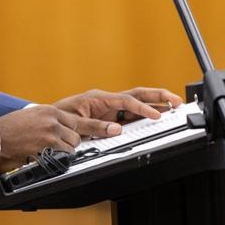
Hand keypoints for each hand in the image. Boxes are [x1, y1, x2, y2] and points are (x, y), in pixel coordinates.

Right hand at [0, 104, 116, 171]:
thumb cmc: (8, 129)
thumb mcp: (32, 117)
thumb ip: (49, 120)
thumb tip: (61, 128)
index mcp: (50, 111)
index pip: (79, 120)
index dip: (96, 127)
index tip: (115, 129)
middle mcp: (53, 121)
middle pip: (77, 136)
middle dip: (70, 143)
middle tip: (58, 146)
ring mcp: (50, 135)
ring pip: (71, 148)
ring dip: (61, 152)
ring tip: (43, 150)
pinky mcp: (45, 149)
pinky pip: (60, 158)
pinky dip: (53, 160)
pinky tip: (40, 156)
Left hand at [53, 87, 183, 125]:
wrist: (48, 121)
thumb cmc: (59, 118)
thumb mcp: (74, 122)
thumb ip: (94, 126)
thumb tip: (116, 129)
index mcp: (99, 99)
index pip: (126, 101)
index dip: (143, 108)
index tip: (156, 115)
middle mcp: (107, 101)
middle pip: (137, 95)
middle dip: (157, 97)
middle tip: (176, 100)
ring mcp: (109, 108)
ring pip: (136, 104)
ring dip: (155, 105)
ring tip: (173, 106)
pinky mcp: (109, 117)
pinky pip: (131, 114)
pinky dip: (145, 115)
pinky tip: (157, 117)